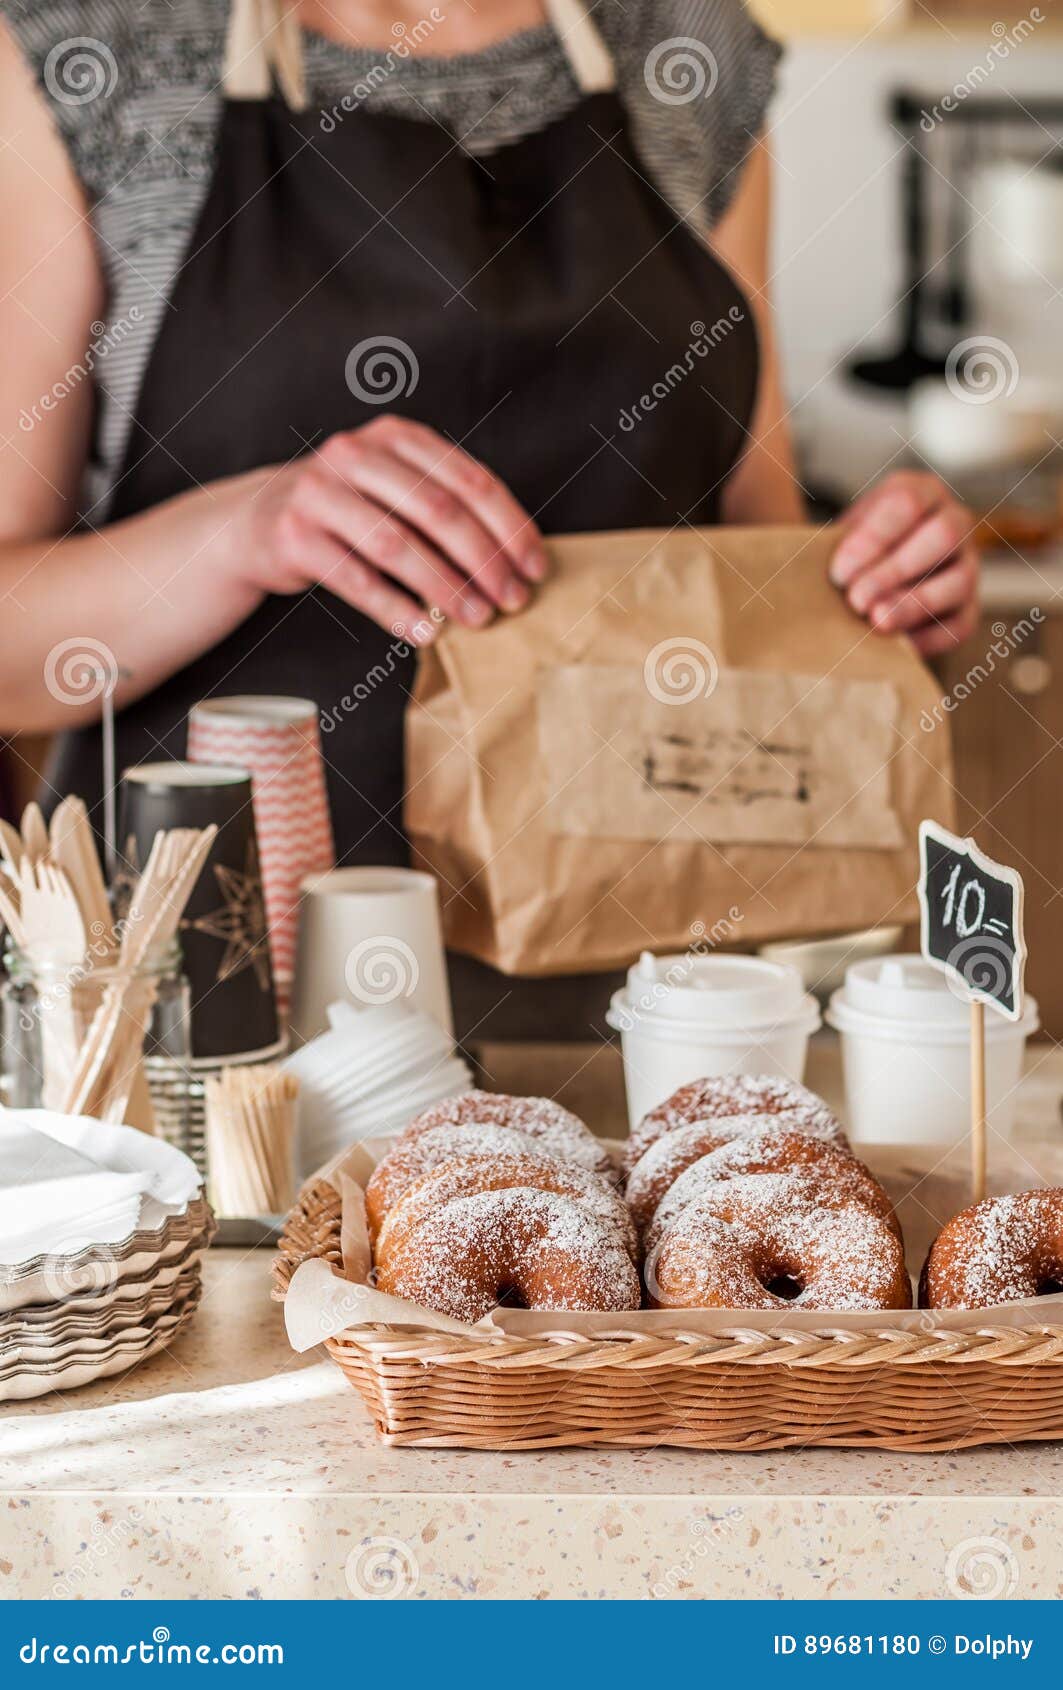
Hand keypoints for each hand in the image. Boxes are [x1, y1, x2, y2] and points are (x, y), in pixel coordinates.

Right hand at [242, 416, 547, 644]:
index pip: (468, 479)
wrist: (256, 522)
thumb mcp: (393, 489)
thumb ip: (443, 506)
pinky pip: (355, 578)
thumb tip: (514, 560)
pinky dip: (395, 609)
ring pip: (397, 544)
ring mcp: (320, 492)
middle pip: (438, 510)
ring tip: (477, 619)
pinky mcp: (293, 535)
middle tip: (512, 599)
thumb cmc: (346, 511)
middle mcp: (356, 454)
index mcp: (395, 437)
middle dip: (484, 560)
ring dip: (445, 587)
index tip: (535, 568)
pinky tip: (426, 632)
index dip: (509, 526)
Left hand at [829, 471, 978, 656]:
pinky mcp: (968, 611)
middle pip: (943, 536)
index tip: (839, 572)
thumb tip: (816, 571)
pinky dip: (927, 638)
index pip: (907, 503)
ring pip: (959, 581)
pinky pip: (958, 626)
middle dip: (895, 570)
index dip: (873, 539)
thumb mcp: (844, 536)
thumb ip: (836, 546)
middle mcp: (955, 523)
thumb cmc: (852, 555)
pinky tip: (895, 645)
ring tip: (875, 620)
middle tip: (855, 599)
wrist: (868, 583)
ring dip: (913, 603)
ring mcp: (968, 567)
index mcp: (922, 493)